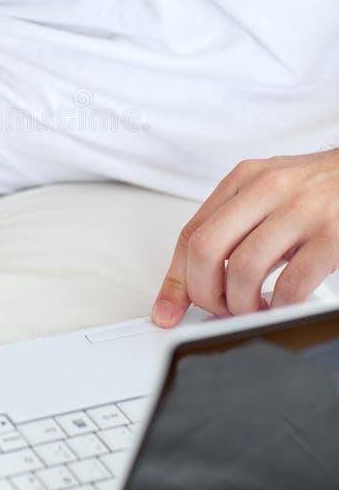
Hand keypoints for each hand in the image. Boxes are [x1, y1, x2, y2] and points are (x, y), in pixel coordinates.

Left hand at [151, 150, 338, 326]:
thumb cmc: (315, 189)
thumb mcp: (266, 194)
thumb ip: (233, 226)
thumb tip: (195, 277)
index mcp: (243, 179)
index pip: (191, 233)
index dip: (175, 280)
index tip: (168, 310)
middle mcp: (266, 189)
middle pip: (206, 250)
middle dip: (204, 293)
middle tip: (218, 310)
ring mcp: (300, 211)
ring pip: (243, 270)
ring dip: (241, 305)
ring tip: (253, 309)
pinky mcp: (331, 236)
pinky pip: (290, 285)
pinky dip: (279, 308)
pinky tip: (281, 306)